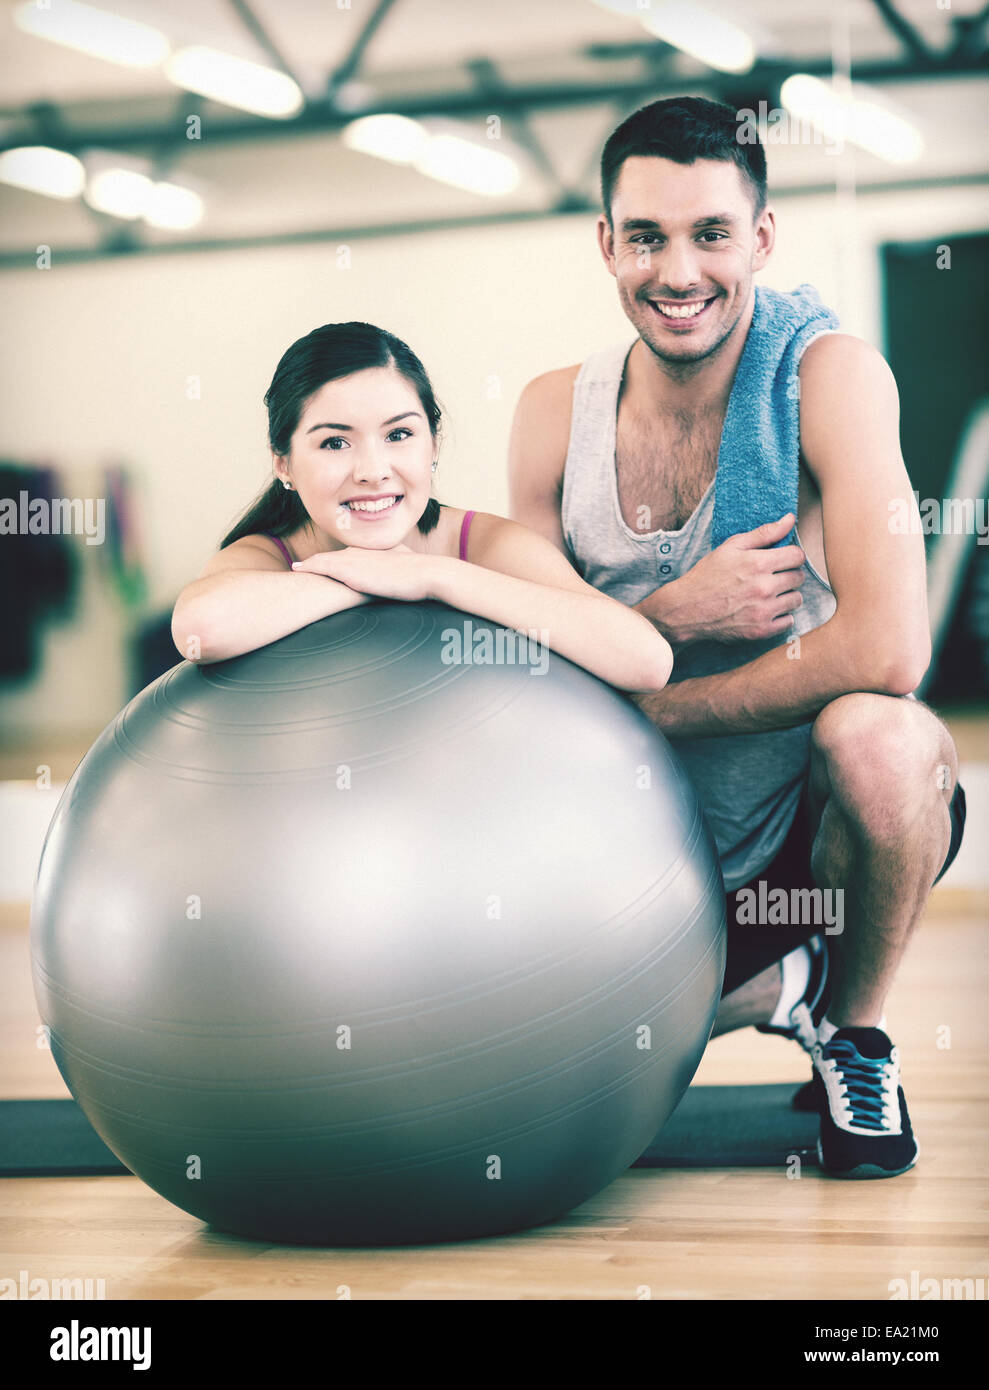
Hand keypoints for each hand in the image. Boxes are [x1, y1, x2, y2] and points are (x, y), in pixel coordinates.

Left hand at [291, 544, 437, 601]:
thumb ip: (396, 563)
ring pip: (324, 560)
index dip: (332, 560)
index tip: (321, 564)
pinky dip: (309, 568)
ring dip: (309, 565)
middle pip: (332, 557)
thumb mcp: (406, 564)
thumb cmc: (421, 572)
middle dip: (317, 562)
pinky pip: (322, 567)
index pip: (346, 555)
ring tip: (295, 569)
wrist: (426, 573)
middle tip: (300, 567)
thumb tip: (399, 569)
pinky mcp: (350, 571)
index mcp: (371, 551)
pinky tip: (298, 570)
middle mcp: (359, 552)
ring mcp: (354, 559)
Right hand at [659, 514, 806, 644]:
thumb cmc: (707, 575)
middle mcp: (764, 587)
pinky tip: (765, 610)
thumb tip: (791, 519)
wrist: (687, 609)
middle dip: (788, 574)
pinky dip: (780, 616)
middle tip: (772, 576)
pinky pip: (788, 622)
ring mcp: (763, 611)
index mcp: (758, 563)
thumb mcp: (731, 547)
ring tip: (768, 594)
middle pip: (798, 577)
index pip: (798, 556)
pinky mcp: (761, 630)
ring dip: (786, 595)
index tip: (782, 559)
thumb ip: (764, 533)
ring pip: (796, 600)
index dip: (791, 555)